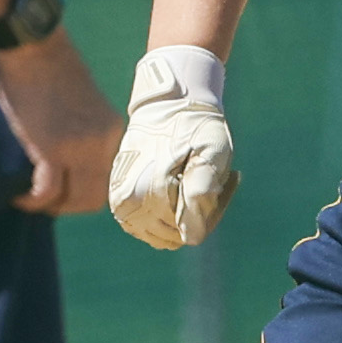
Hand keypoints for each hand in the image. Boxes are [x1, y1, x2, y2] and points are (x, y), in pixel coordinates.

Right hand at [0, 25, 119, 214]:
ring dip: (49, 206)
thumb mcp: (83, 106)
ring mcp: (80, 147)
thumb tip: (68, 166)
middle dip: (66, 205)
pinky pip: (46, 192)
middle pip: (94, 198)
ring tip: (27, 198)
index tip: (60, 193)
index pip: (107, 182)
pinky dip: (31, 200)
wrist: (34, 46)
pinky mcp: (52, 148)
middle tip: (40, 201)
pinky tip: (17, 193)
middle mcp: (103, 143)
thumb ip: (84, 135)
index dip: (82, 193)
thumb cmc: (50, 70)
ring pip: (73, 200)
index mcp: (112, 133)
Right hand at [110, 46, 237, 250]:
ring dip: (183, 215)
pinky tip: (177, 186)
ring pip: (165, 236)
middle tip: (210, 177)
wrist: (167, 105)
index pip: (193, 232)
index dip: (212, 210)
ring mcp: (121, 206)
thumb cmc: (195, 127)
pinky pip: (151, 230)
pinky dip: (167, 214)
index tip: (222, 179)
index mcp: (151, 192)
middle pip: (178, 236)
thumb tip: (190, 237)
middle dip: (199, 212)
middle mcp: (129, 204)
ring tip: (192, 180)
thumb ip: (201, 192)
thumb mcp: (211, 151)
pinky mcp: (119, 204)